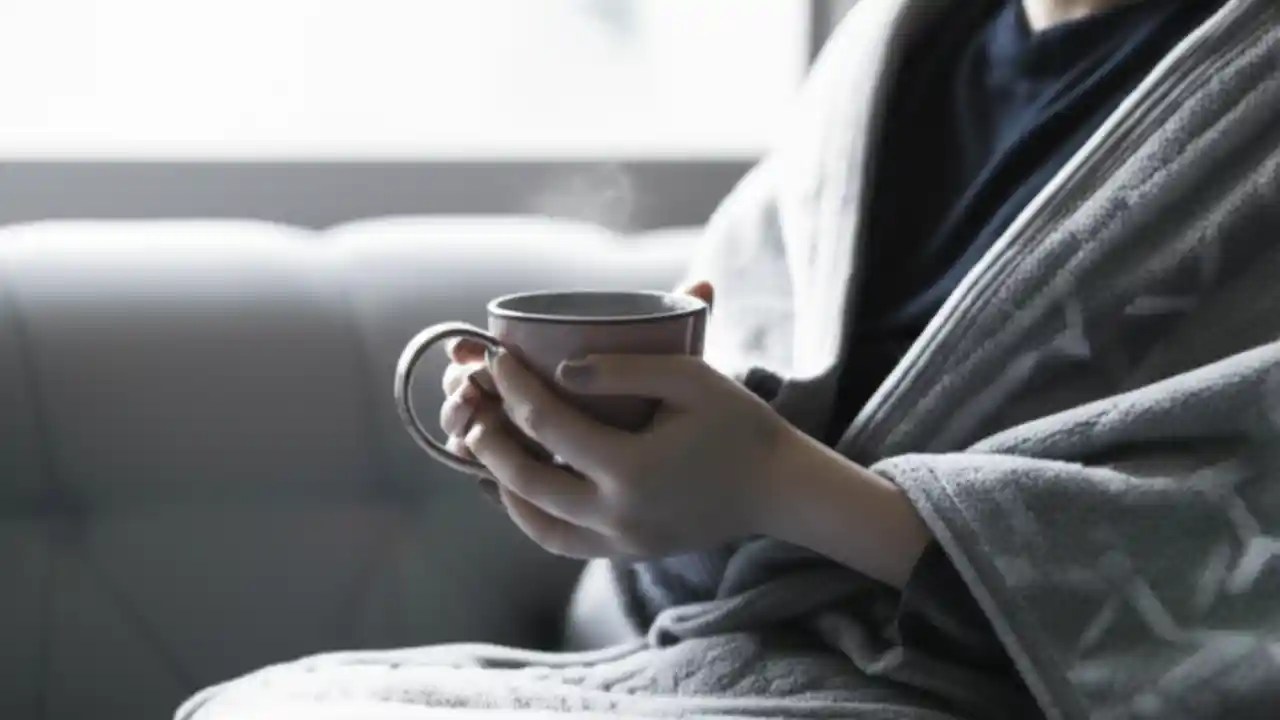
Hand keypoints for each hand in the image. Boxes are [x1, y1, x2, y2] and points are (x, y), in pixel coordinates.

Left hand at [445, 281, 789, 558]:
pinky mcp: (628, 552)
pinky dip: (532, 515)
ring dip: (501, 485)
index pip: (548, 426)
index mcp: (632, 469)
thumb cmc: (740, 424)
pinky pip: (562, 541)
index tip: (494, 358)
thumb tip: (561, 369)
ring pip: (536, 522)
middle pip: (526, 480)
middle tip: (471, 405)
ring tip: (484, 449)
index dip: (513, 387)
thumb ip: (625, 369)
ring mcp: (622, 541)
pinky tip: (519, 486)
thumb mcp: (692, 379)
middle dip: (489, 439)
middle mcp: (618, 515)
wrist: (779, 489)